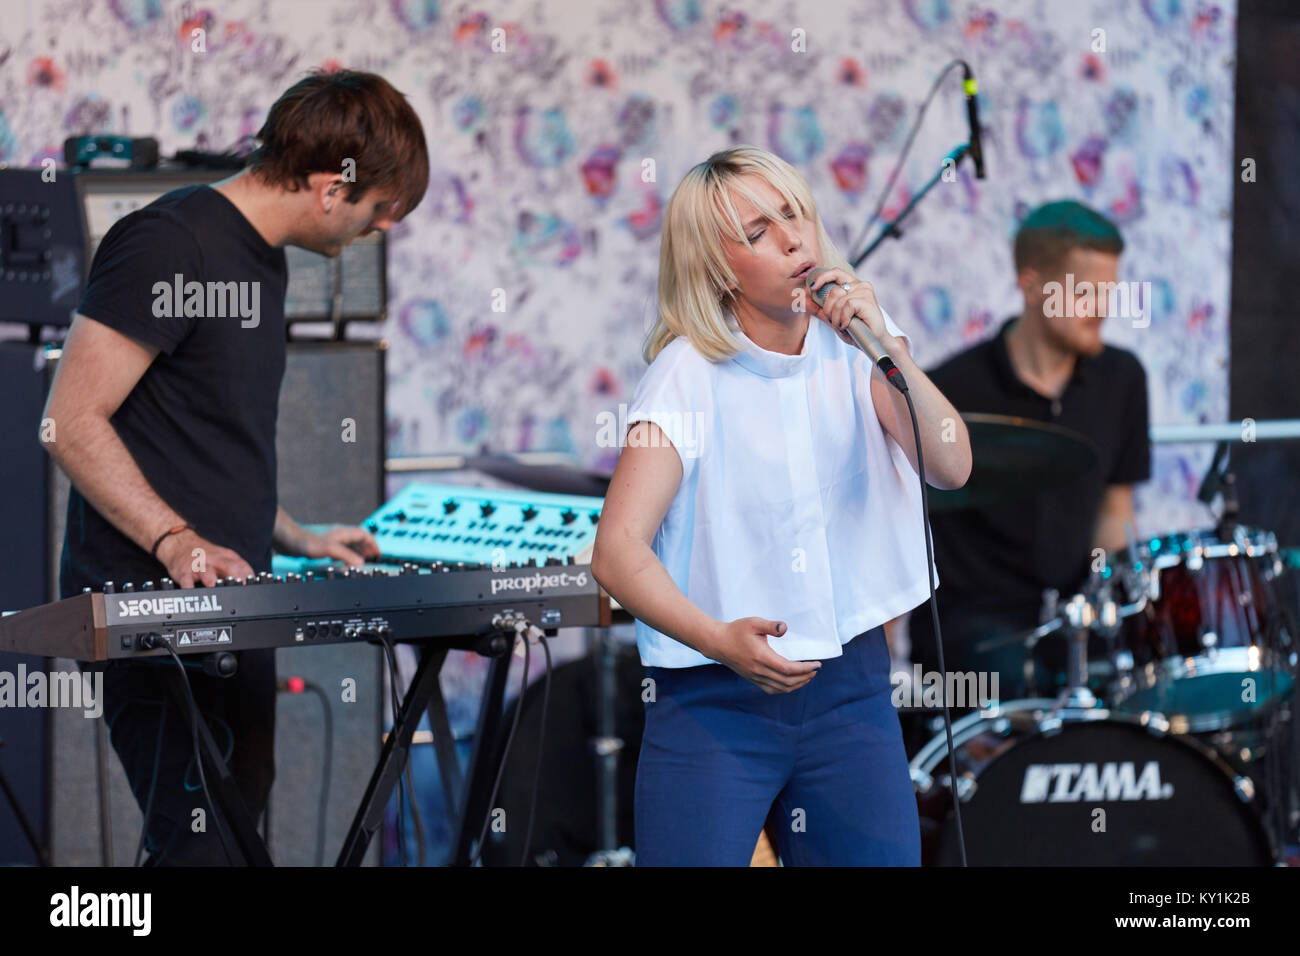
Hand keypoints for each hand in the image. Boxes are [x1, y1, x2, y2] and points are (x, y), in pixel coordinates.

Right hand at [156, 529, 254, 587]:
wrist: (180, 543)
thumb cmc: (206, 555)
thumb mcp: (223, 558)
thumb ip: (236, 570)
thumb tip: (252, 585)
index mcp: (227, 557)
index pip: (243, 567)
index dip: (250, 578)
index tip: (254, 588)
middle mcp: (214, 560)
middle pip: (229, 566)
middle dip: (237, 578)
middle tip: (241, 591)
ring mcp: (199, 566)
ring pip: (207, 572)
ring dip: (212, 581)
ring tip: (216, 589)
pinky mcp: (184, 573)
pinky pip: (186, 582)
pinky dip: (189, 589)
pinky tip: (193, 596)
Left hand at [299, 525, 381, 566]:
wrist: (288, 538)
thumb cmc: (306, 540)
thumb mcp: (331, 549)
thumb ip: (347, 556)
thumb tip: (361, 563)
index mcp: (343, 533)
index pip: (364, 534)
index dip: (372, 543)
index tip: (377, 553)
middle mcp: (338, 534)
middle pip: (358, 538)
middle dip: (366, 547)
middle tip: (371, 557)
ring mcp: (330, 539)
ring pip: (348, 543)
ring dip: (356, 551)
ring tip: (359, 560)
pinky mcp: (321, 544)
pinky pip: (338, 549)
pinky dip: (344, 555)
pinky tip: (339, 561)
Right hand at [704, 617, 820, 693]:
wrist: (717, 643)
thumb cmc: (736, 631)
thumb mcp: (754, 623)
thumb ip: (771, 626)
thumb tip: (785, 628)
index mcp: (762, 657)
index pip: (789, 669)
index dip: (805, 669)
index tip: (817, 665)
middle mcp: (759, 670)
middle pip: (787, 681)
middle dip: (805, 677)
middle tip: (815, 670)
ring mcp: (755, 677)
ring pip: (780, 688)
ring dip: (797, 684)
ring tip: (807, 677)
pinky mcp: (752, 679)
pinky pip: (771, 689)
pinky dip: (784, 688)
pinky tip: (791, 683)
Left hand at [807, 267, 899, 351]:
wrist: (875, 342)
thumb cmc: (857, 331)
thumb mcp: (834, 320)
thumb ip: (820, 309)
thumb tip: (803, 299)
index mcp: (852, 286)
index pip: (835, 273)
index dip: (822, 277)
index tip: (812, 287)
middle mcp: (859, 285)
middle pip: (833, 290)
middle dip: (828, 309)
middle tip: (833, 321)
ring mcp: (864, 291)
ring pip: (838, 299)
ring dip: (835, 317)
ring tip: (842, 326)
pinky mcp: (867, 300)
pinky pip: (846, 305)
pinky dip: (843, 318)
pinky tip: (848, 325)